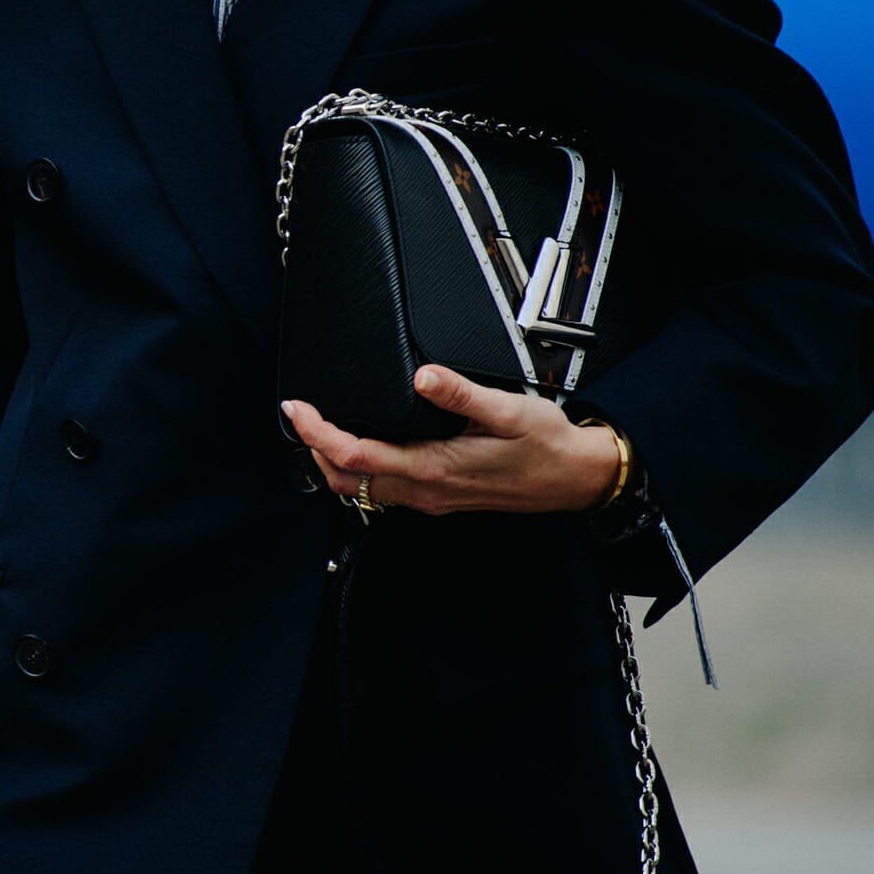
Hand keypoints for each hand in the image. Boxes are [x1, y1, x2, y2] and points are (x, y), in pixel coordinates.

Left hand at [284, 366, 620, 515]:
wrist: (577, 478)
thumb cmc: (547, 446)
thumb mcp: (508, 410)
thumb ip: (460, 392)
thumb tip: (423, 375)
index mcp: (433, 468)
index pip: (354, 456)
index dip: (317, 433)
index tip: (297, 408)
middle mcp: (425, 490)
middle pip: (345, 480)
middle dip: (314, 449)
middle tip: (301, 414)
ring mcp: (430, 498)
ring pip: (361, 490)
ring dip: (334, 460)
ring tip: (322, 425)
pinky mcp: (438, 497)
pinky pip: (383, 491)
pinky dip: (359, 468)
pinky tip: (363, 442)